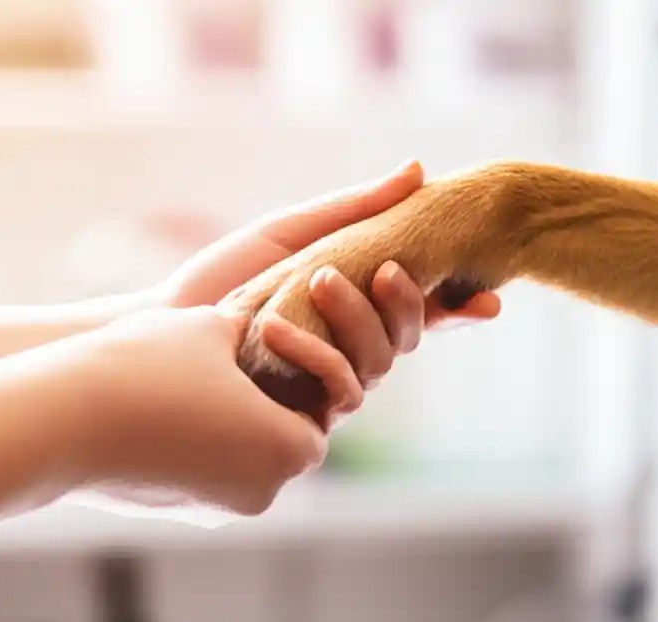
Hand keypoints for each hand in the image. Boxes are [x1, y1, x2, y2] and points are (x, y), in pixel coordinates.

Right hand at [70, 306, 363, 515]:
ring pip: (242, 460)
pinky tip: (163, 407)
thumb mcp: (211, 326)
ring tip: (194, 381)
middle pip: (283, 444)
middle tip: (237, 362)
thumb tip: (257, 325)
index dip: (300, 380)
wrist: (59, 422)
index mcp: (288, 450)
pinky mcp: (176, 514)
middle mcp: (263, 493)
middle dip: (266, 404)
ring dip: (229, 425)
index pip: (317, 416)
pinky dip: (195, 445)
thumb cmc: (146, 367)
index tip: (269, 350)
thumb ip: (249, 329)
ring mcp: (217, 511)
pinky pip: (203, 474)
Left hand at [161, 160, 500, 423]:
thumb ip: (355, 209)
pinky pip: (337, 394)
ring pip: (379, 366)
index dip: (460, 306)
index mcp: (357, 307)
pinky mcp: (299, 414)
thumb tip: (419, 171)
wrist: (165, 324)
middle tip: (385, 269)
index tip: (492, 297)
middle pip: (408, 338)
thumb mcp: (293, 231)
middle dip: (407, 304)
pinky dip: (318, 359)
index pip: (424, 310)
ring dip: (361, 323)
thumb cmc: (224, 274)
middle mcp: (350, 349)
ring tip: (321, 278)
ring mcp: (327, 384)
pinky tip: (282, 327)